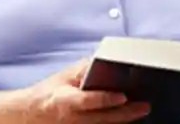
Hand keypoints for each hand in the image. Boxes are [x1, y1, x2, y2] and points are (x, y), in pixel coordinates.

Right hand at [21, 60, 150, 122]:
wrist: (34, 114)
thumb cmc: (51, 93)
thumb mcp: (65, 76)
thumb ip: (85, 69)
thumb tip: (105, 62)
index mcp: (66, 100)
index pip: (88, 101)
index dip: (106, 99)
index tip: (123, 96)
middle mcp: (73, 118)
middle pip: (103, 118)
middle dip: (126, 113)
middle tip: (145, 106)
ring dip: (124, 121)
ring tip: (142, 111)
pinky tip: (130, 120)